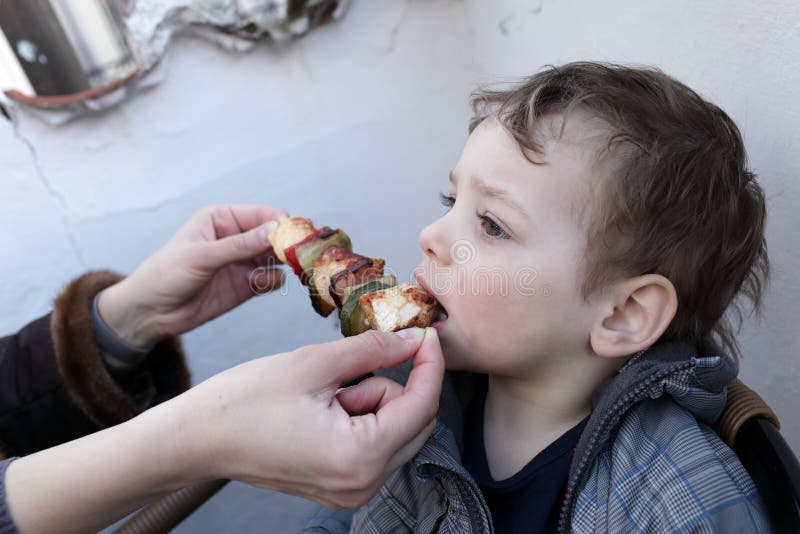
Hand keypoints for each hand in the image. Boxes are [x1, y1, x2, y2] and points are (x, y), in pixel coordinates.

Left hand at [98, 205, 286, 346]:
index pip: (263, 215)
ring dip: (284, 264)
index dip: (281, 223)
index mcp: (223, 218)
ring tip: (282, 271)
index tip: (295, 235)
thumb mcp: (202, 256)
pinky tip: (258, 285)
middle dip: (287, 245)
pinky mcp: (247, 285)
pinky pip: (271, 280)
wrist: (151, 313)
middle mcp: (237, 237)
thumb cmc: (166, 274)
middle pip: (275, 236)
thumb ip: (240, 245)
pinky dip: (272, 281)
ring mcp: (243, 262)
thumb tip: (275, 230)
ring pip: (277, 258)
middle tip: (298, 255)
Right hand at [179, 327, 443, 507]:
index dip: (429, 363)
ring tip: (324, 394)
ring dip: (372, 401)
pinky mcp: (341, 485)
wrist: (199, 437)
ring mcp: (352, 490)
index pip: (422, 405)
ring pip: (395, 429)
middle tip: (348, 368)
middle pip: (415, 421)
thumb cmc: (244, 402)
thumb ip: (374, 350)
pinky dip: (361, 417)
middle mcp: (362, 484)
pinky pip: (375, 443)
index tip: (426, 333)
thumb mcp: (314, 364)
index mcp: (359, 457)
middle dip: (392, 385)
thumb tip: (414, 338)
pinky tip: (324, 409)